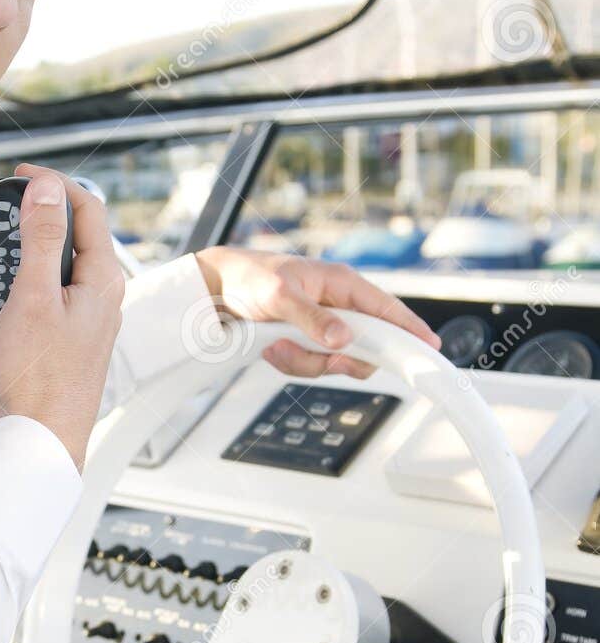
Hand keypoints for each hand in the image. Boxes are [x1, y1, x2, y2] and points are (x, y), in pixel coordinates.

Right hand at [0, 163, 123, 471]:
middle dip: (4, 255)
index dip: (51, 185)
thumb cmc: (41, 374)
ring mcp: (77, 326)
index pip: (85, 208)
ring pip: (27, 290)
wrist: (39, 442)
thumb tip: (46, 187)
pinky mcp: (57, 351)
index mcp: (101, 279)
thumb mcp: (33, 295)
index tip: (17, 176)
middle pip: (48, 250)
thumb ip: (40, 237)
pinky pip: (22, 324)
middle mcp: (95, 299)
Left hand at [194, 246, 441, 377]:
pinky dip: (290, 362)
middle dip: (339, 359)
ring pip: (334, 362)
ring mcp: (320, 327)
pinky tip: (271, 348)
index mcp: (342, 284)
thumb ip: (313, 318)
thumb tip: (344, 340)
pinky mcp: (303, 343)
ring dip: (306, 361)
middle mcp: (336, 306)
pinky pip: (309, 366)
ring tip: (277, 344)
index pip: (388, 310)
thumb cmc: (248, 277)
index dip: (411, 331)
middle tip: (322, 358)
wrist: (212, 290)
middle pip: (365, 347)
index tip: (429, 350)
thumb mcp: (280, 295)